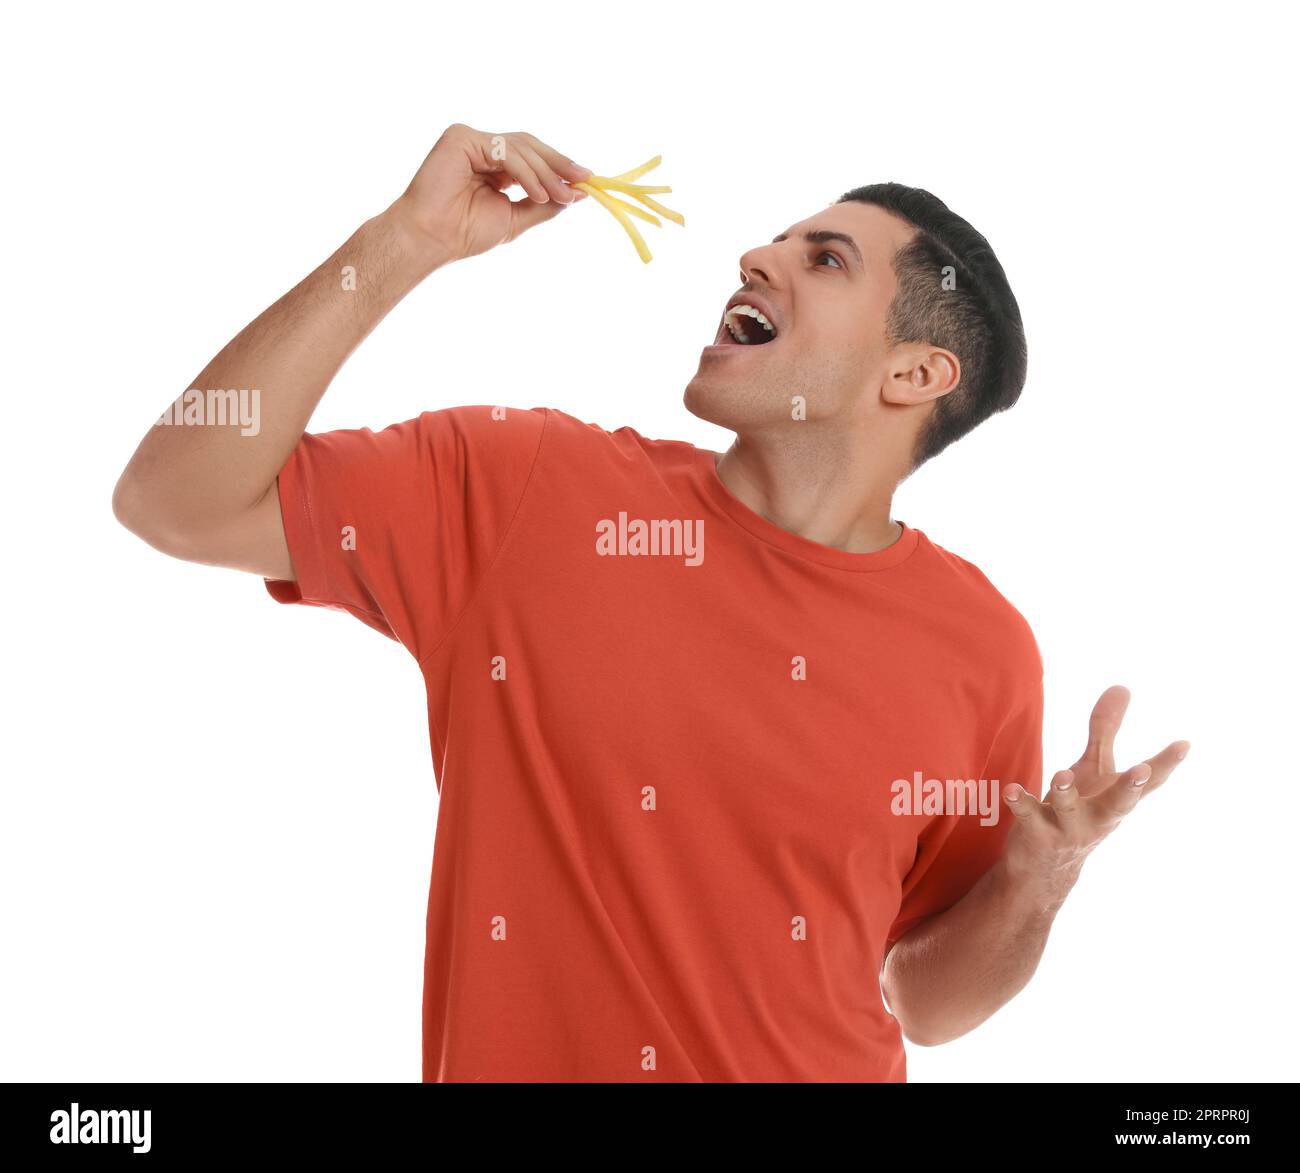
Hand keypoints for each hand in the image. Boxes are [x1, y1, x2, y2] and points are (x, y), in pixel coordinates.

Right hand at [389, 123, 591, 264]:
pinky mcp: (461, 138)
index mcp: (494, 165)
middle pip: (530, 146)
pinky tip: (538, 193)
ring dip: (544, 173)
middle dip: (558, 164)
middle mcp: (482, 147)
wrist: (433, 239)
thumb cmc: (465, 233)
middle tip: (583, 180)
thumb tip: (577, 194)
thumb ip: (544, 204)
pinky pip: (504, 151)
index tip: (586, 181)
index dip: (559, 167)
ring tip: (559, 196)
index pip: (533, 157)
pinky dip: (526, 172)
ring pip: (521, 147)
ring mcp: (471, 139)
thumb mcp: (515, 218)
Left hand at [1001, 685, 1189, 905]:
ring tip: (1061, 775)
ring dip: (1067, 792)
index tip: (1185, 743)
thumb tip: (1122, 686)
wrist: (1047, 868)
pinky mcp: (1039, 834)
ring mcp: (1070, 828)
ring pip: (1072, 810)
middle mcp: (1100, 816)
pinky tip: (1012, 790)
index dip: (1167, 763)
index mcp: (1116, 798)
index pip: (1148, 781)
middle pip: (1121, 802)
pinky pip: (1030, 817)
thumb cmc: (1079, 809)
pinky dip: (1022, 803)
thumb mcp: (1094, 769)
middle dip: (1132, 788)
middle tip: (1142, 771)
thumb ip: (1105, 729)